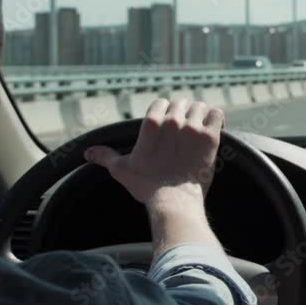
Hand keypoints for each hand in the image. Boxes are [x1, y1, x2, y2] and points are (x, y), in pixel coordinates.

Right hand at [83, 99, 224, 207]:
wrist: (174, 201)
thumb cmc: (147, 186)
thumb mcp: (121, 169)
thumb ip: (106, 156)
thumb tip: (88, 152)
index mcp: (151, 123)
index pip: (161, 103)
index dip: (166, 112)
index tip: (169, 126)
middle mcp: (172, 121)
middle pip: (181, 103)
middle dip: (183, 114)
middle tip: (185, 131)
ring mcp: (192, 128)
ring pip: (200, 107)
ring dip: (200, 116)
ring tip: (200, 130)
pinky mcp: (210, 137)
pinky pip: (217, 115)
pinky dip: (216, 119)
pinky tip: (215, 129)